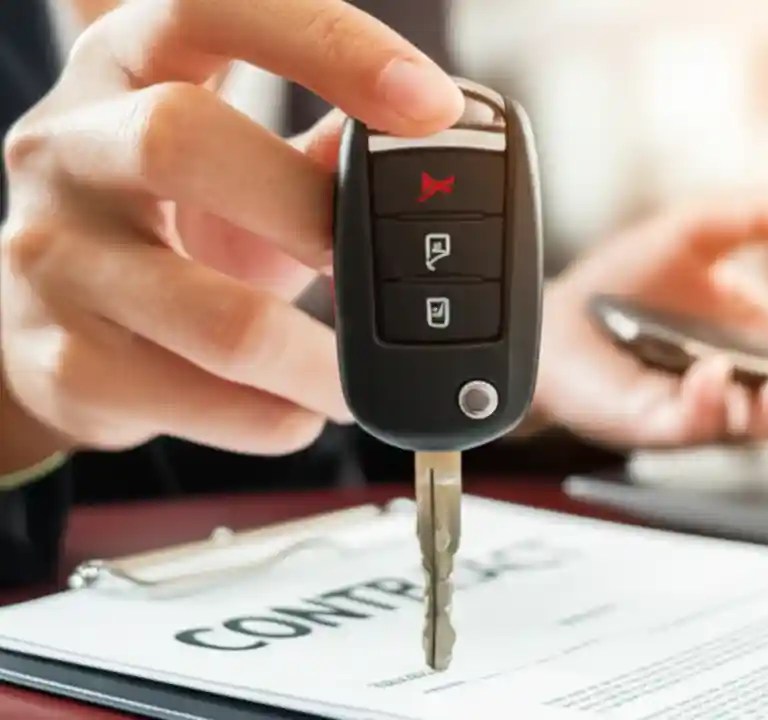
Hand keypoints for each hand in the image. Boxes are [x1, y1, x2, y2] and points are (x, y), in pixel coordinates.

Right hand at [0, 0, 463, 469]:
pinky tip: (297, 406)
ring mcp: (53, 257)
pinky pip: (202, 401)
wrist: (41, 323)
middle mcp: (70, 147)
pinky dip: (278, 416)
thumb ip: (320, 150)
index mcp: (130, 66)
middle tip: (370, 265)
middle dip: (307, 210)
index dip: (328, 45)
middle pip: (178, 141)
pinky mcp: (60, 360)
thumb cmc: (164, 221)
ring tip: (357, 374)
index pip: (212, 7)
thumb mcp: (231, 160)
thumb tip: (430, 153)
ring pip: (215, 319)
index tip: (430, 103)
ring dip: (323, 362)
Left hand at [533, 199, 767, 449]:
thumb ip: (766, 218)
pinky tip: (709, 370)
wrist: (554, 313)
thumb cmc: (629, 279)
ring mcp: (710, 408)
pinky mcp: (662, 426)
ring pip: (764, 426)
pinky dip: (710, 400)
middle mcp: (751, 380)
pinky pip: (698, 426)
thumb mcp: (701, 229)